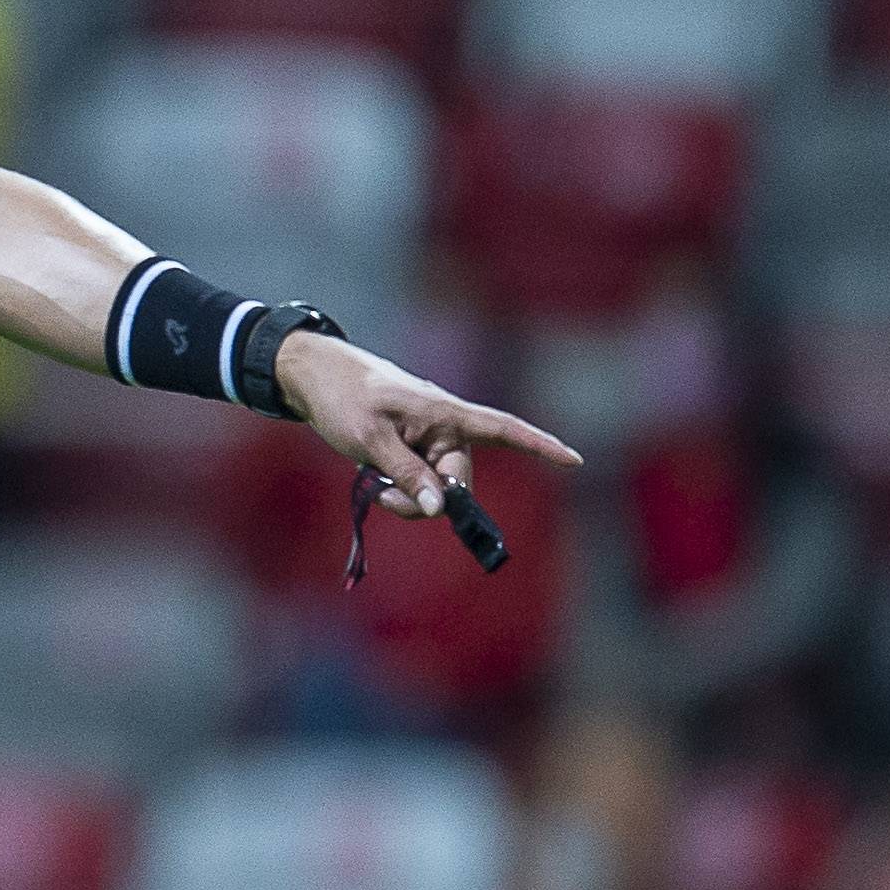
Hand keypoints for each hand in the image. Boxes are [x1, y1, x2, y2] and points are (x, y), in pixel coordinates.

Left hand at [273, 329, 581, 513]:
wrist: (314, 379)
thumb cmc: (344, 399)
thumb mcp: (371, 440)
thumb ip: (408, 475)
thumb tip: (441, 509)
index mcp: (445, 414)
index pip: (503, 430)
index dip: (540, 446)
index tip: (575, 461)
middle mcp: (444, 426)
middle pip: (460, 478)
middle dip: (431, 499)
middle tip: (385, 497)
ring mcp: (428, 439)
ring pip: (438, 486)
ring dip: (411, 498)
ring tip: (375, 488)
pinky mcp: (411, 450)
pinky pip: (420, 481)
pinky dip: (402, 491)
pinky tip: (376, 482)